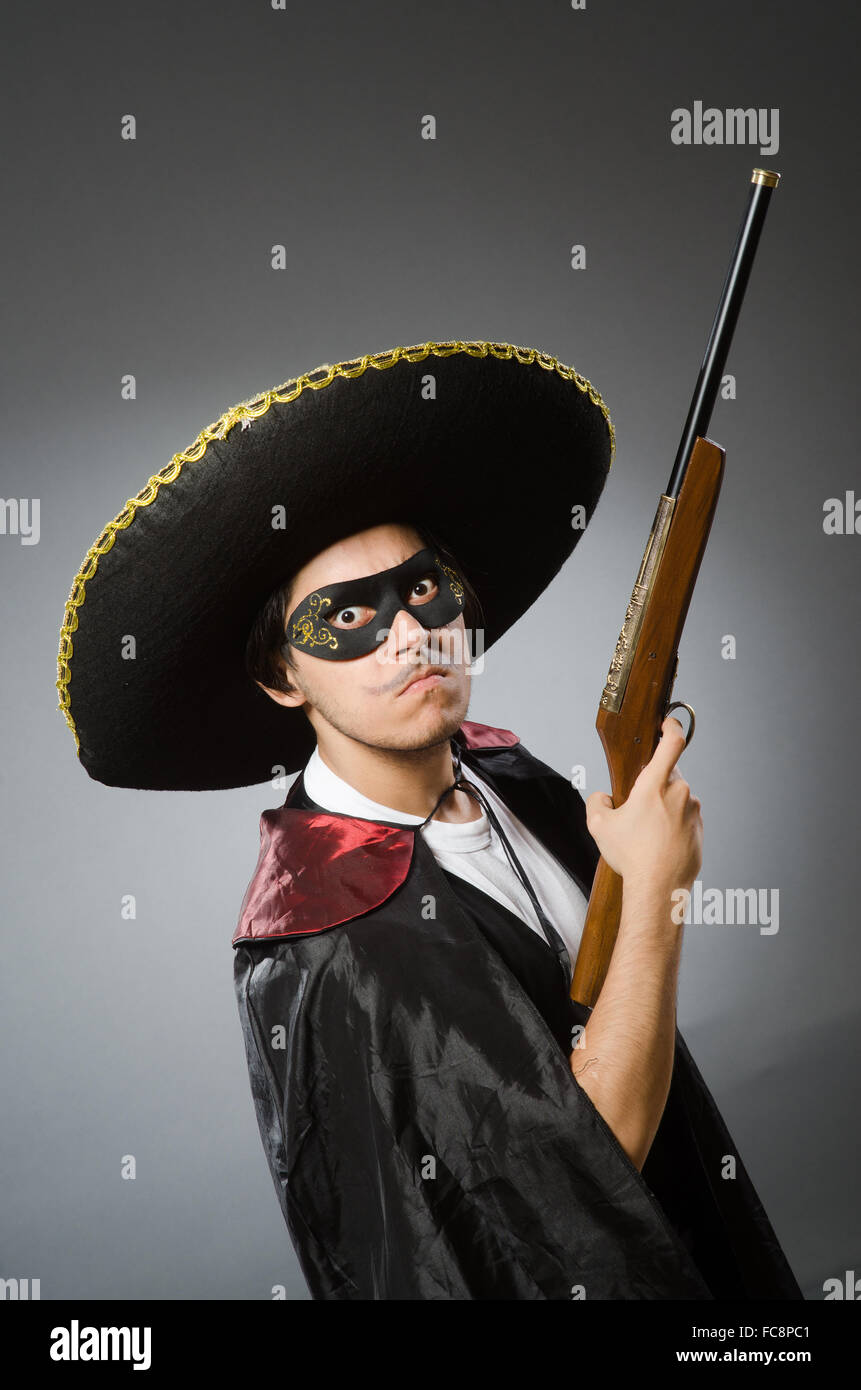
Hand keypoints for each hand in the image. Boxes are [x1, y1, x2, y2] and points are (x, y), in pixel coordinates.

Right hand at [585, 716, 702, 893]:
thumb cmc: (631, 856)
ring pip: (676, 799)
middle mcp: (679, 793)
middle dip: (652, 785)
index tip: (667, 723)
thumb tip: (603, 797)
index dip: (670, 727)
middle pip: (667, 776)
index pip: (671, 744)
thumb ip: (596, 802)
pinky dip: (673, 825)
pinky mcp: (700, 830)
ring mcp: (693, 812)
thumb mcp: (599, 825)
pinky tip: (659, 844)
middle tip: (636, 808)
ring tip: (646, 834)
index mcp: (655, 785)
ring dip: (663, 807)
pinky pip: (685, 818)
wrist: (658, 888)